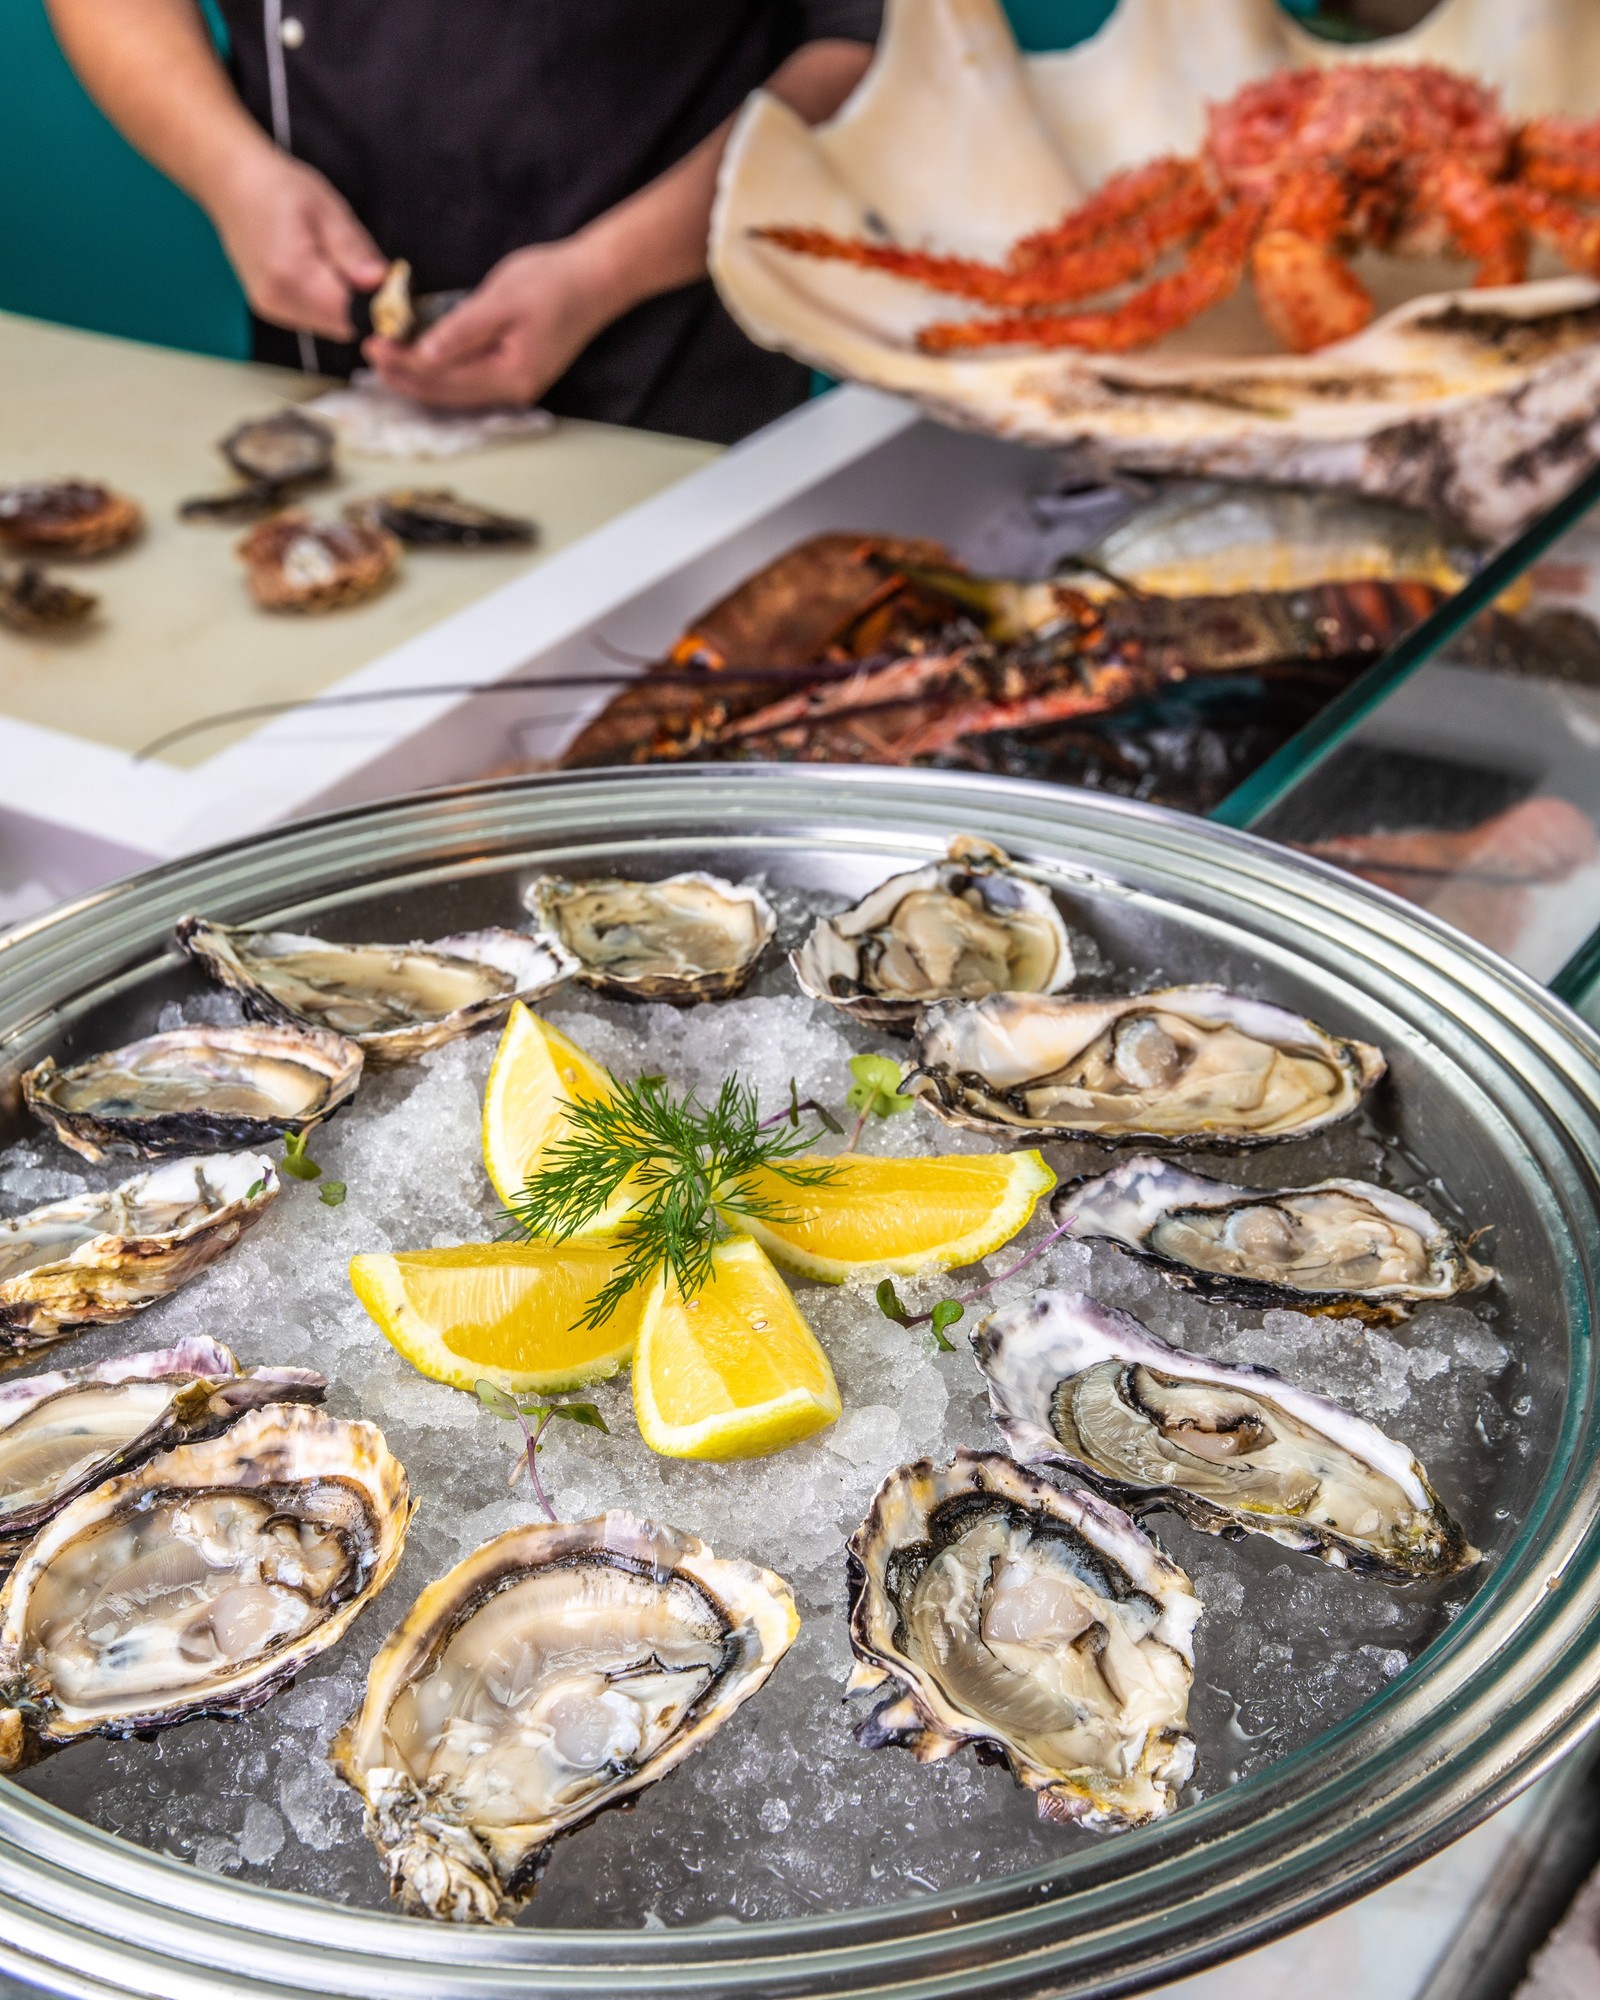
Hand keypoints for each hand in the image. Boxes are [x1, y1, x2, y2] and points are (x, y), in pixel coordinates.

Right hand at [208, 147, 386, 340]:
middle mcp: (279, 300)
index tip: (393, 288)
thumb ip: (354, 250)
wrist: (229, 181)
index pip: (351, 315)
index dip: (380, 308)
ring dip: (345, 304)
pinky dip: (327, 302)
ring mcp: (271, 308)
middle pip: (342, 325)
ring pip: (329, 324)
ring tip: (339, 263)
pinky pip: (312, 317)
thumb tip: (382, 282)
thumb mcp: (327, 208)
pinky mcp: (269, 307)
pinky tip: (322, 271)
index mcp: (293, 275)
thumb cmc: (278, 186)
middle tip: (367, 268)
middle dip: (363, 306)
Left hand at [362, 237, 619, 408]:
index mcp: (509, 377)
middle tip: (369, 352)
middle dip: (405, 376)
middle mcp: (512, 391)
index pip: (442, 379)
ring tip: (387, 359)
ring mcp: (515, 385)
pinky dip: (440, 373)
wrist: (594, 281)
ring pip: (455, 392)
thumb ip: (461, 331)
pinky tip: (422, 359)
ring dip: (420, 378)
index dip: (403, 366)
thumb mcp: (499, 301)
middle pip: (446, 394)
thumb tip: (423, 356)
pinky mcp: (515, 373)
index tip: (372, 345)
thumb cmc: (552, 283)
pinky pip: (468, 381)